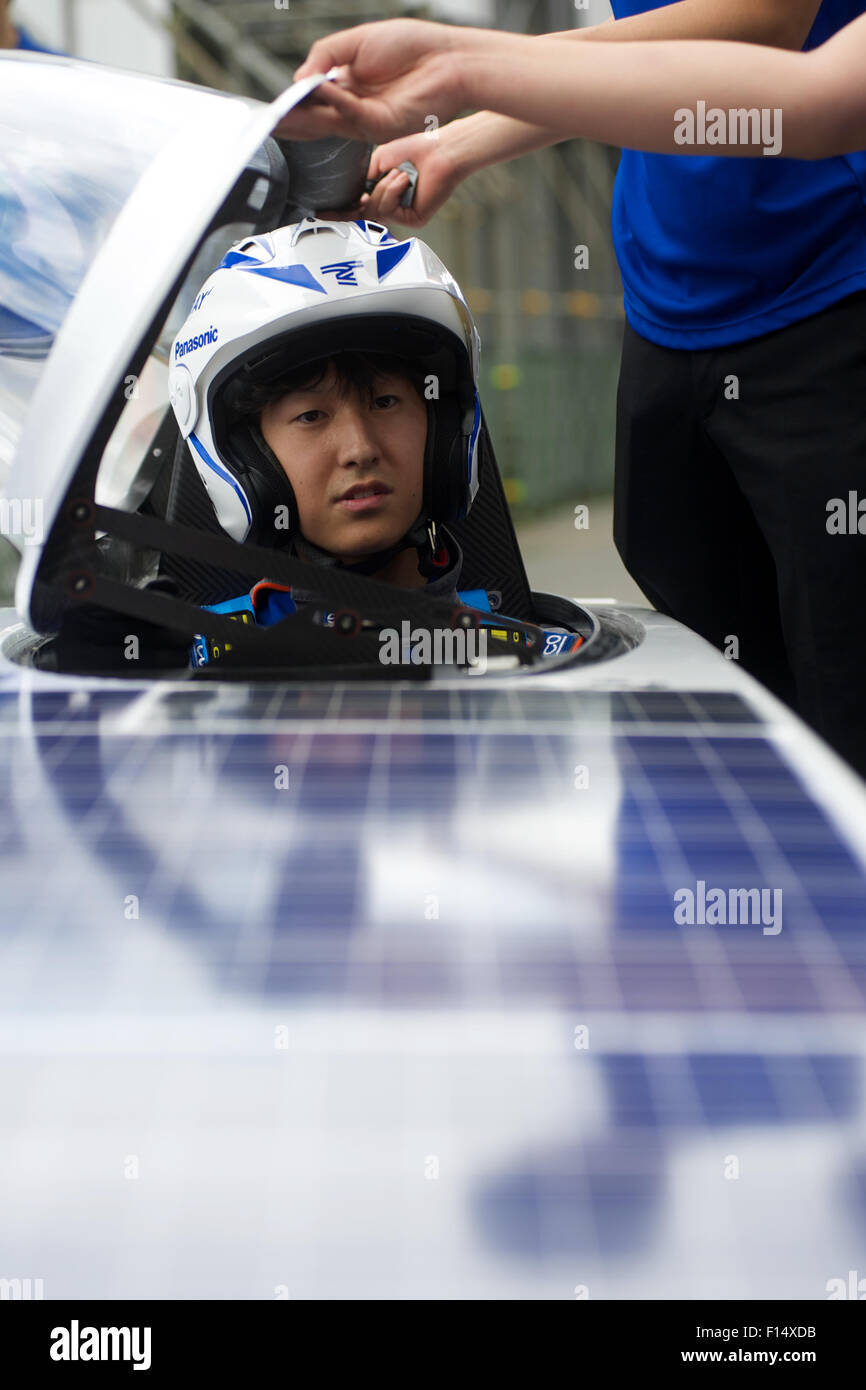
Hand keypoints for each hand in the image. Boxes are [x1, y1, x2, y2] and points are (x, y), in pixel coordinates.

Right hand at [276, 18, 468, 144]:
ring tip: (283, 115)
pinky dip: (335, 102)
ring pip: (328, 123)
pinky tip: (322, 89)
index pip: (312, 100)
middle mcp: (354, 107)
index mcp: (347, 86)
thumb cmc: (410, 46)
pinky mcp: (381, 126)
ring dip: (306, 119)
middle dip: (292, 120)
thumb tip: (301, 80)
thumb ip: (324, 56)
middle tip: (270, 122)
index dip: (293, 104)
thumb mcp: (355, 42)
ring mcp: (367, 120)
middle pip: (316, 118)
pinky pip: (351, 115)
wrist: (446, 59)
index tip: (273, 108)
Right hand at [318, 131, 461, 228]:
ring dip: (384, 188)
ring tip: (399, 172)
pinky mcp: (414, 219)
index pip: (357, 208)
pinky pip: (389, 212)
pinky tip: (405, 179)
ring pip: (375, 212)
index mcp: (383, 193)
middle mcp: (393, 206)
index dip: (339, 212)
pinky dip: (393, 192)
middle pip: (364, 214)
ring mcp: (403, 214)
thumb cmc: (414, 149)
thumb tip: (354, 197)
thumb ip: (364, 179)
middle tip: (358, 192)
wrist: (438, 150)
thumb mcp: (378, 162)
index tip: (321, 213)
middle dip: (361, 201)